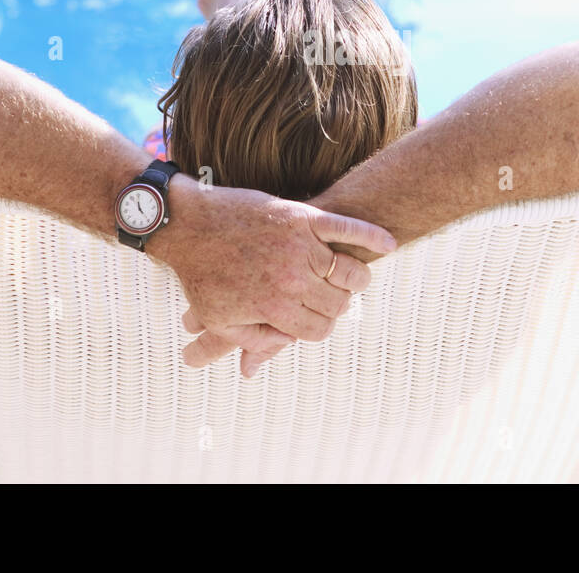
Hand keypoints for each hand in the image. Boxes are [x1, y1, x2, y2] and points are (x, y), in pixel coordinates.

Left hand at [147, 180, 393, 376]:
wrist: (191, 220)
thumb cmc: (201, 271)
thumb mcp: (218, 316)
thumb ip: (249, 339)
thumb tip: (259, 361)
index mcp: (275, 308)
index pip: (318, 330)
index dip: (319, 329)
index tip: (316, 322)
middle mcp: (294, 280)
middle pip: (339, 305)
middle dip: (338, 307)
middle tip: (331, 299)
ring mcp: (302, 247)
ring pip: (351, 272)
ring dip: (357, 278)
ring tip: (353, 278)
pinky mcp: (305, 217)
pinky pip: (348, 228)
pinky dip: (372, 235)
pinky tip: (387, 242)